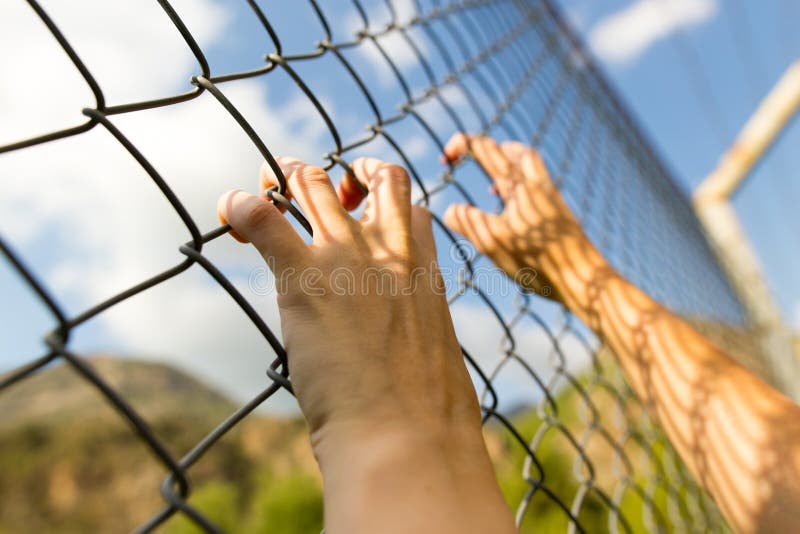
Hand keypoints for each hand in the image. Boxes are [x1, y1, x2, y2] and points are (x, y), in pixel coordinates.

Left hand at [217, 156, 480, 448]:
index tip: (366, 220)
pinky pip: (263, 218)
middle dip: (345, 175)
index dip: (388, 206)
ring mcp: (347, 258)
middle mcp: (391, 252)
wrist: (406, 436)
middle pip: (374, 179)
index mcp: (425, 273)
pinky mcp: (303, 278)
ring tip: (271, 182)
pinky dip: (240, 207)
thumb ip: (421, 342)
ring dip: (289, 176)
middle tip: (315, 189)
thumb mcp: (437, 361)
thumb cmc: (427, 417)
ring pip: (314, 183)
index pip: (412, 210)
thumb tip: (419, 368)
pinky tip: (228, 211)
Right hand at [442, 134, 590, 302]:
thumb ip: (468, 222)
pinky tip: (513, 211)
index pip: (485, 146)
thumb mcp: (494, 244)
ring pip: (527, 165)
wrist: (584, 278)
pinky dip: (518, 186)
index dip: (461, 144)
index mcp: (516, 185)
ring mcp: (549, 197)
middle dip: (486, 149)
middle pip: (511, 149)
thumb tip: (453, 209)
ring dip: (505, 166)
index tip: (445, 161)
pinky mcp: (558, 212)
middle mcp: (535, 184)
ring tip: (491, 186)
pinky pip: (536, 185)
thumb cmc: (537, 262)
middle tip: (468, 161)